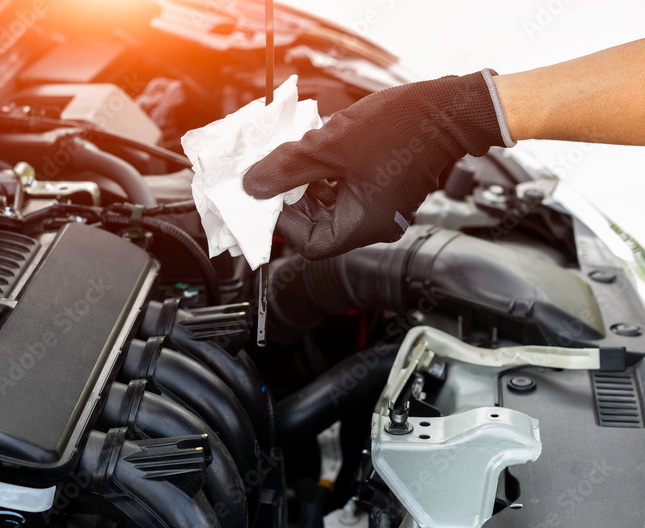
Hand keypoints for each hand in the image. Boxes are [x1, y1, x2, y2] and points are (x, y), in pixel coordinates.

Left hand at [244, 70, 509, 259]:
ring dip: (310, 181)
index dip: (283, 220)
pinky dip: (330, 173)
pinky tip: (324, 148)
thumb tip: (253, 186)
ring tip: (303, 152)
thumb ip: (286, 168)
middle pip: (318, 224)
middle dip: (294, 197)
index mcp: (364, 226)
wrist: (450, 107)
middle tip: (280, 169)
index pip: (309, 243)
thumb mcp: (330, 146)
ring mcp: (383, 207)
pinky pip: (347, 189)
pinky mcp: (386, 188)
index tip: (269, 193)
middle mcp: (376, 224)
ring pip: (331, 204)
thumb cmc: (403, 127)